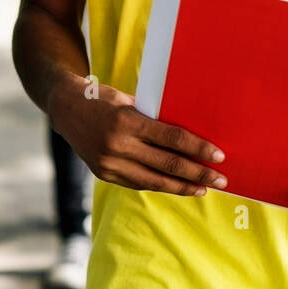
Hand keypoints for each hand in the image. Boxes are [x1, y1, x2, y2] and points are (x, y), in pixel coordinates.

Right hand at [49, 74, 226, 195]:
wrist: (66, 108)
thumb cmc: (105, 99)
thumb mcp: (131, 102)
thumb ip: (154, 120)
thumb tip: (189, 138)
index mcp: (127, 121)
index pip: (173, 138)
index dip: (198, 149)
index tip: (219, 156)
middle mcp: (117, 145)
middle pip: (168, 164)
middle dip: (198, 173)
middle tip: (220, 179)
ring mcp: (108, 163)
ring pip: (154, 181)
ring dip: (182, 186)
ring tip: (203, 189)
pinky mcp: (103, 173)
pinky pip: (138, 183)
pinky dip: (160, 185)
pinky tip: (176, 186)